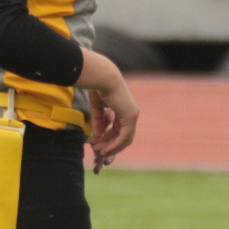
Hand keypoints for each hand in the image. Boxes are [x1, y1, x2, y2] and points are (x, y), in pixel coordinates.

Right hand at [77, 48, 137, 172]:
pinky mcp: (130, 117)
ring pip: (125, 139)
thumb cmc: (98, 87)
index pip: (119, 129)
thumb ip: (98, 121)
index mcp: (124, 109)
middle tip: (98, 151)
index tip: (96, 143)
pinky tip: (105, 149)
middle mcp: (131, 113)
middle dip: (110, 145)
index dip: (107, 138)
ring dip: (111, 147)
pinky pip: (124, 136)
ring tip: (99, 151)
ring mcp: (132, 115)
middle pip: (123, 136)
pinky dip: (115, 144)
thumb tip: (98, 135)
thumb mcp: (97, 108)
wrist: (103, 77)